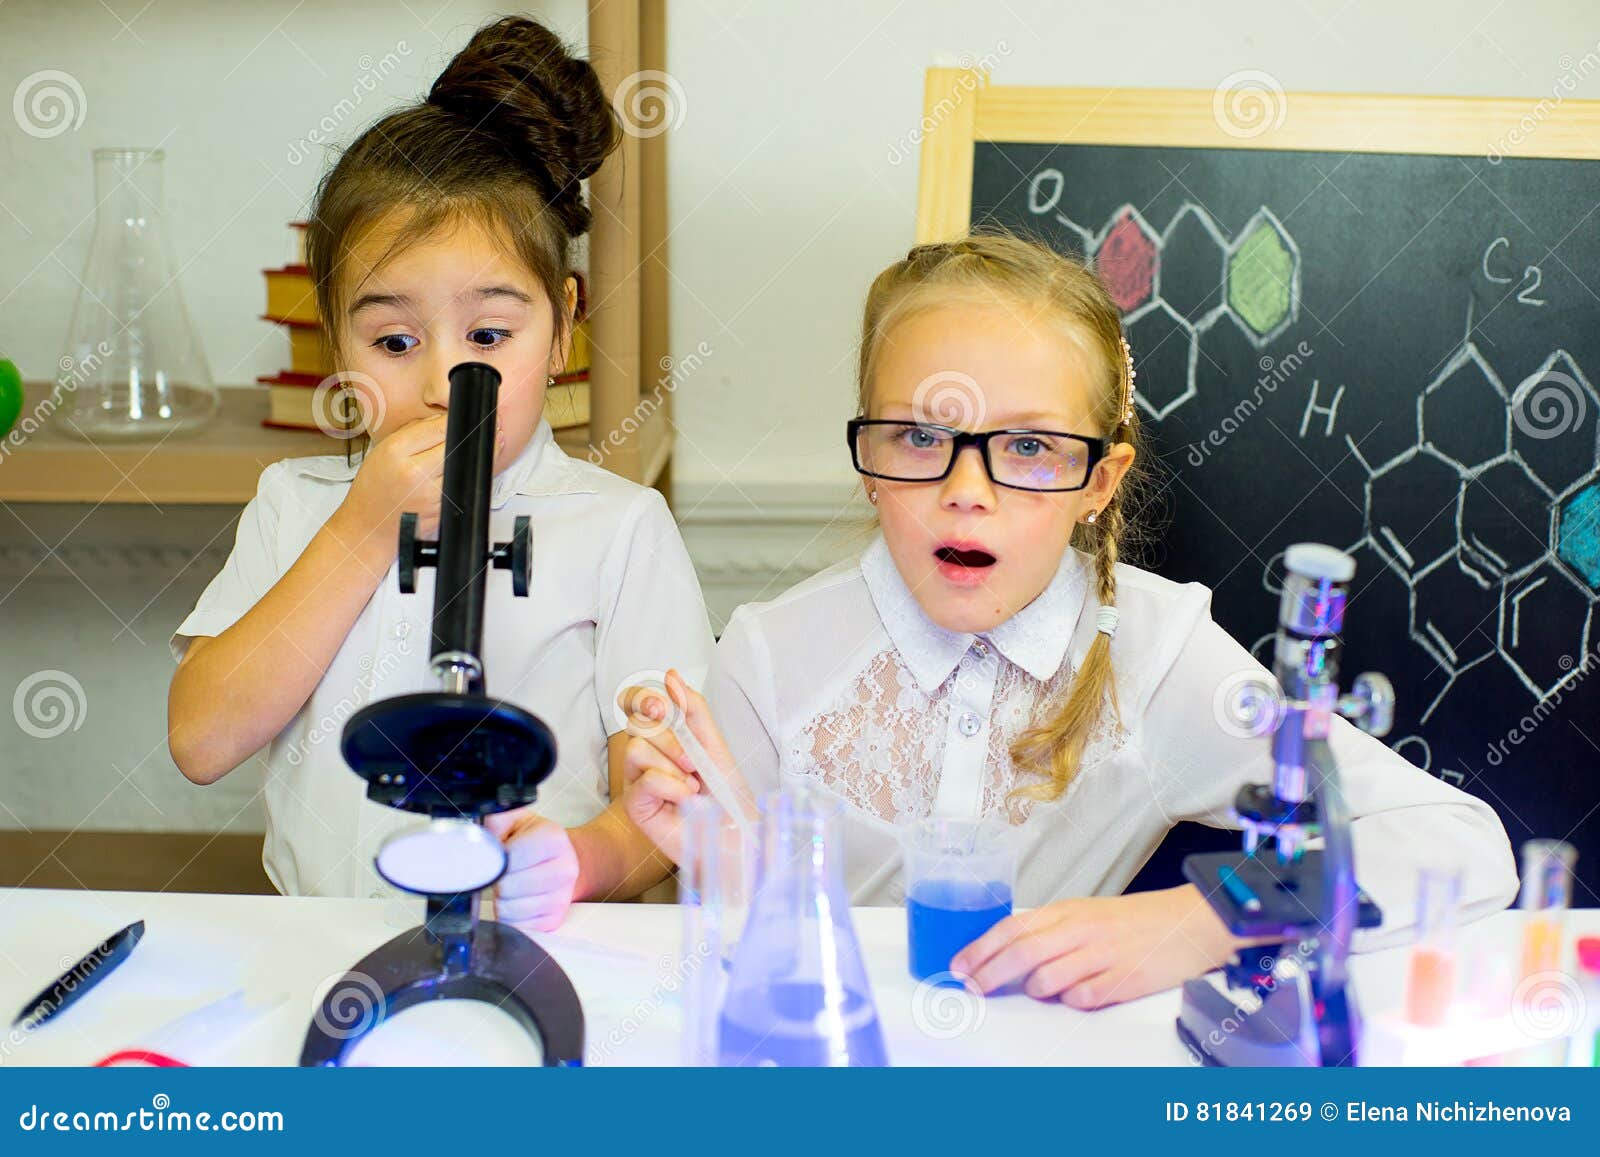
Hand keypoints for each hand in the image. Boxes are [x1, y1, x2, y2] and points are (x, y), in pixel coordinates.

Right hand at [333, 414, 482, 560]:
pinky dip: (472, 477)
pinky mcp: (441, 511)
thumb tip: (446, 418)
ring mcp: (430, 495)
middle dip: (475, 435)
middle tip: (490, 427)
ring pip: (465, 468)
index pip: (438, 428)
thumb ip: (415, 432)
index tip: (469, 416)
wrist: (368, 526)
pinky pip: (462, 488)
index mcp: (396, 452)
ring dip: (481, 456)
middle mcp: (414, 473)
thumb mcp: (384, 450)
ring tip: (495, 444)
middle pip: (457, 446)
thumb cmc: (374, 487)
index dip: (459, 420)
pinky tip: (475, 469)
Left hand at [482, 807, 580, 931]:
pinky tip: (516, 901)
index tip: (497, 856)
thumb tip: (473, 833)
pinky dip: (509, 917)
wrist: (562, 861)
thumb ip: (496, 820)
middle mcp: (564, 869)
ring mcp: (561, 898)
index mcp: (554, 838)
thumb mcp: (517, 821)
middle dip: (497, 881)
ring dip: (501, 900)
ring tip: (509, 887)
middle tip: (502, 873)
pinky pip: (516, 926)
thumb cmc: (533, 841)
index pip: (510, 857)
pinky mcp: (554, 920)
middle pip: (507, 886)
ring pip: (509, 910)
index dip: (495, 859)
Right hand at [617, 669, 745, 862]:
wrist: (737, 833)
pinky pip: (643, 780)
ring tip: (692, 784)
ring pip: (636, 749)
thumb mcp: (715, 744)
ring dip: (673, 764)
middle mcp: (646, 757)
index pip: (635, 705)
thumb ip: (693, 710)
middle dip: (669, 738)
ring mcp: (638, 781)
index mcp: (663, 738)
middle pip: (636, 724)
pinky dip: (671, 786)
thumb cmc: (727, 794)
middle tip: (692, 760)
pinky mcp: (636, 806)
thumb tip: (671, 676)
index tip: (664, 707)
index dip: (643, 699)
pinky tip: (685, 798)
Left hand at [950, 885, 1237, 1009]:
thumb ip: (1051, 931)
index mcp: (1068, 911)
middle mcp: (1081, 929)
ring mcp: (1103, 954)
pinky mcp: (1124, 979)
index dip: (981, 948)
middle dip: (990, 973)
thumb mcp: (1087, 914)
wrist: (1191, 922)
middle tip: (972, 987)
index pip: (1012, 927)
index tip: (960, 965)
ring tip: (1042, 989)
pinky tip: (1080, 994)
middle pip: (1022, 953)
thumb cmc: (1136, 921)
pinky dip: (1073, 1001)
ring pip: (1049, 979)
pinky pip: (1084, 998)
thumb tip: (1009, 953)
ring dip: (1036, 990)